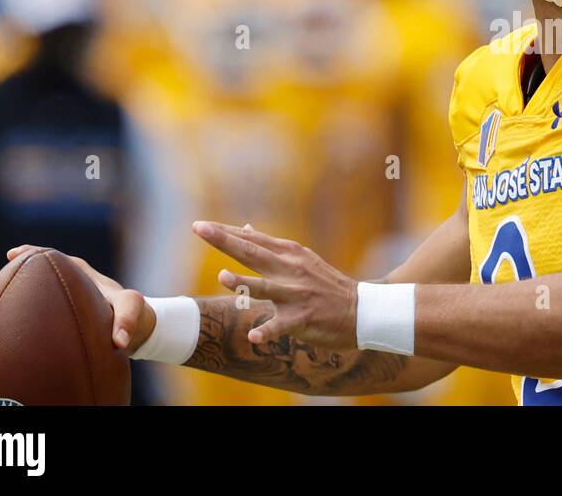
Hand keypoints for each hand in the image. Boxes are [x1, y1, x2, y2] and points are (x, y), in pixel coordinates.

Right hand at [5, 245, 155, 352]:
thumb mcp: (132, 309)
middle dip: (7, 280)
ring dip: (5, 299)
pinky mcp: (58, 316)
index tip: (13, 254)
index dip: (32, 254)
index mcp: (80, 273)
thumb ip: (127, 320)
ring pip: (27, 294)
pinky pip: (32, 313)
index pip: (53, 257)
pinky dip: (14, 317)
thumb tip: (119, 341)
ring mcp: (60, 299)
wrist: (136, 328)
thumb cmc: (134, 312)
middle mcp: (66, 283)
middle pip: (32, 275)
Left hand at [191, 221, 357, 347]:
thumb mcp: (300, 259)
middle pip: (252, 253)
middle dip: (224, 241)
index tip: (199, 225)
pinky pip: (281, 326)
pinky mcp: (303, 319)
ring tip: (222, 276)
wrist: (362, 310)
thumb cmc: (325, 285)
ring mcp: (297, 294)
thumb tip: (243, 228)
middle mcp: (291, 270)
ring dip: (243, 283)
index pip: (251, 239)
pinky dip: (267, 331)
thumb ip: (269, 247)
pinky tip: (253, 336)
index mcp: (289, 254)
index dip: (225, 232)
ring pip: (265, 287)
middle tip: (200, 229)